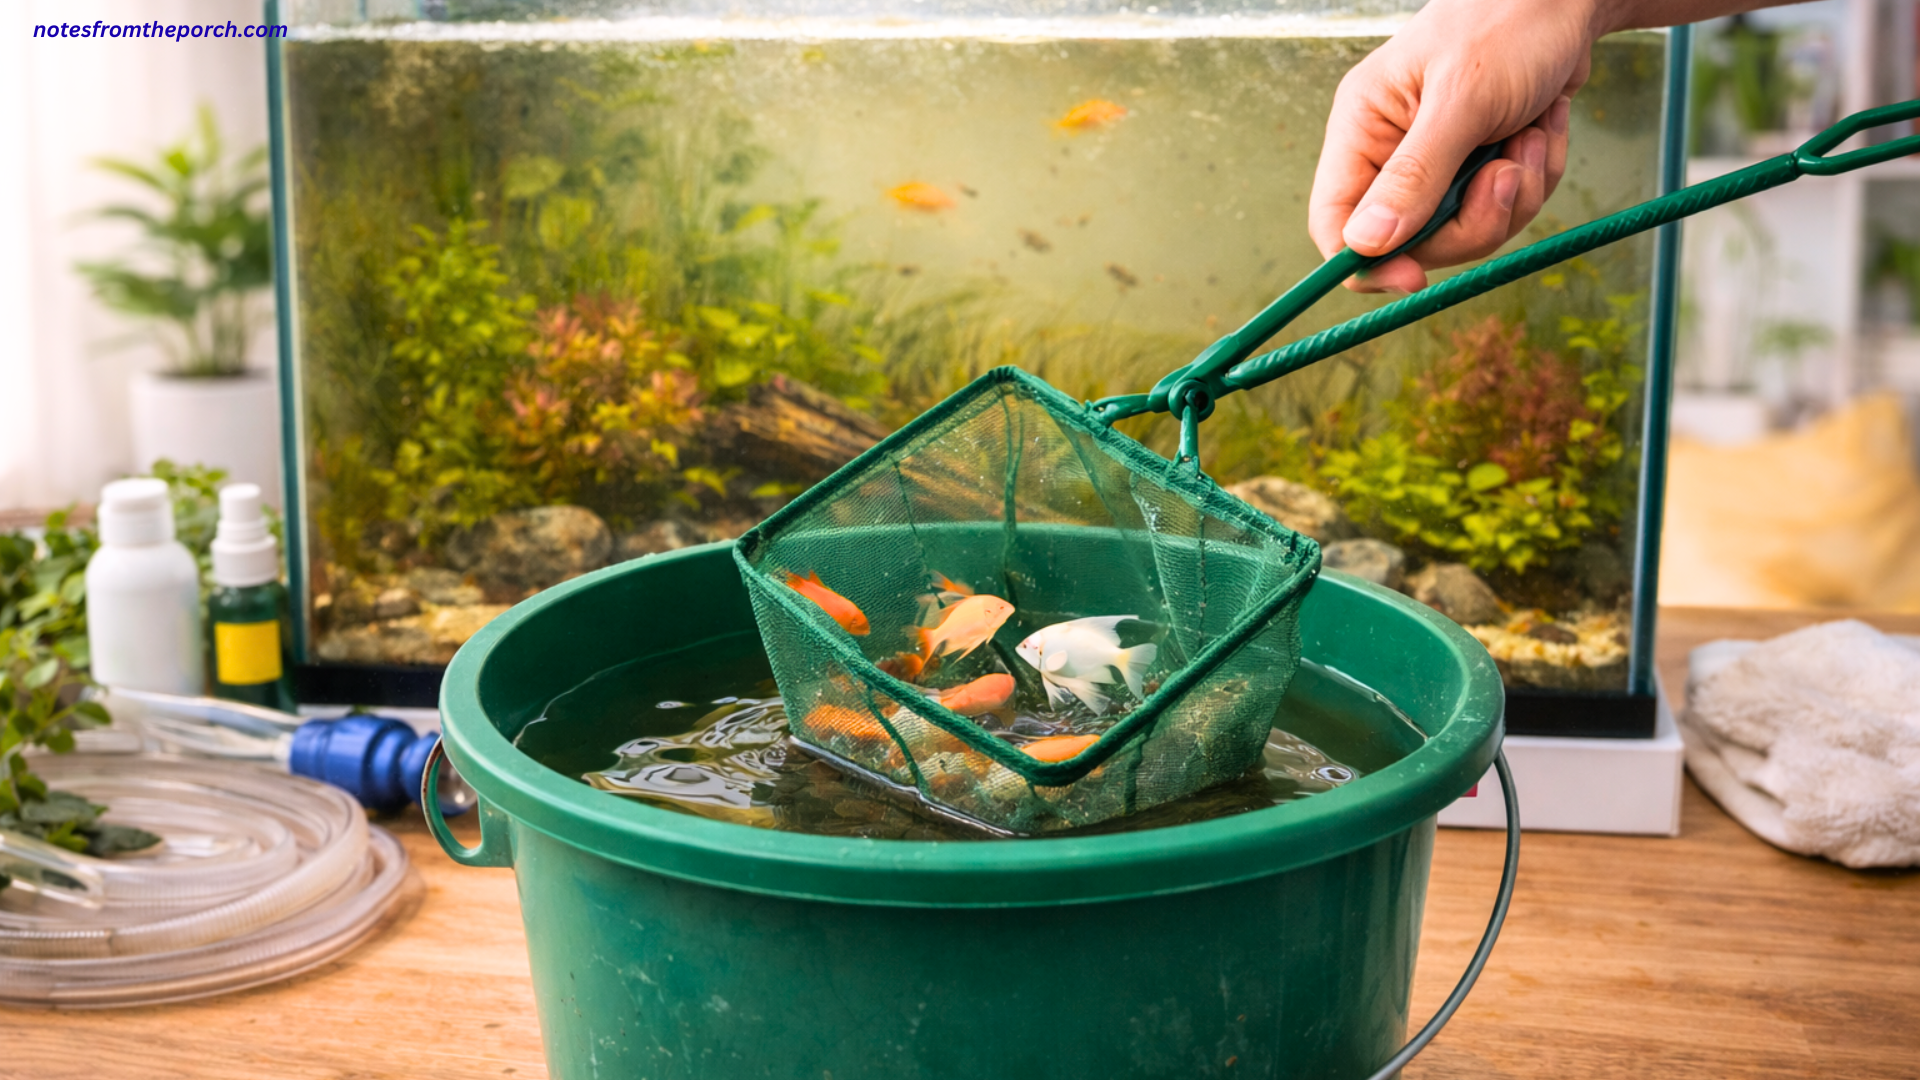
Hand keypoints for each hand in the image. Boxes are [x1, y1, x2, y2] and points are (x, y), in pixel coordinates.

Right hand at [1308, 0, 1600, 292]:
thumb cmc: (1508, 23)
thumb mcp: (1463, 99)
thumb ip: (1414, 175)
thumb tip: (1365, 245)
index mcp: (1364, 128)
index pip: (1335, 223)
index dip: (1369, 262)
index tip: (1416, 278)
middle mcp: (1393, 151)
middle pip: (1413, 241)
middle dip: (1475, 217)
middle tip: (1507, 173)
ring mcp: (1439, 162)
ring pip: (1468, 229)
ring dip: (1515, 192)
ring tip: (1531, 133)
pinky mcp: (1480, 164)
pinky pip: (1505, 207)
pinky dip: (1536, 174)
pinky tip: (1543, 126)